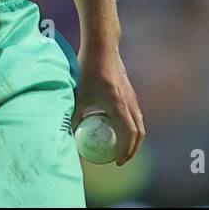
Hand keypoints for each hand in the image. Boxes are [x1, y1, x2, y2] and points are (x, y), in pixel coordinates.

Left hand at [74, 44, 144, 165]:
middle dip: (132, 149)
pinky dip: (131, 126)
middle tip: (120, 159)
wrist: (103, 47)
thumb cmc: (88, 69)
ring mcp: (132, 97)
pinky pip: (135, 115)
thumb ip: (74, 115)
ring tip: (121, 147)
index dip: (125, 151)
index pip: (128, 134)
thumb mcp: (79, 94)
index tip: (116, 162)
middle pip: (138, 132)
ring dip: (133, 138)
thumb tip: (69, 134)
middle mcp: (129, 102)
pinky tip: (117, 127)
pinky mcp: (131, 92)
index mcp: (117, 104)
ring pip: (139, 123)